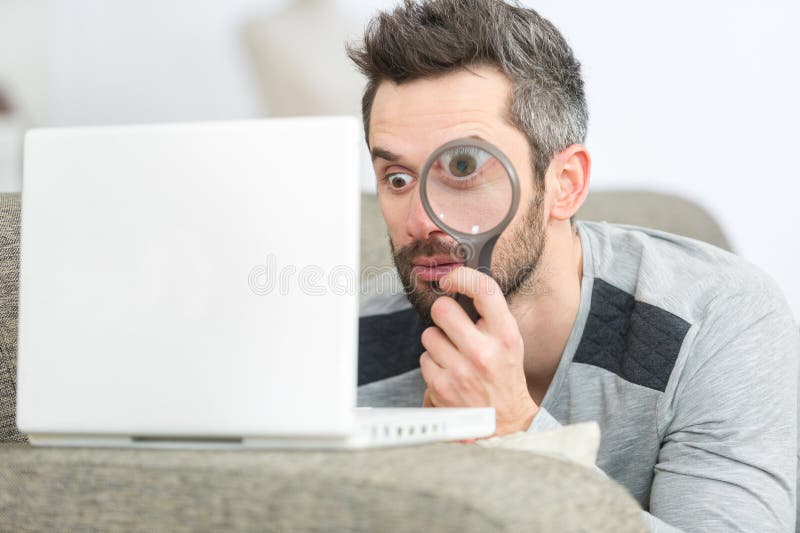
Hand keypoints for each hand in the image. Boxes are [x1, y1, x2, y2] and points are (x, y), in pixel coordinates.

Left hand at [419, 266, 538, 435]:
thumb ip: (488, 314)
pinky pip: (424, 359)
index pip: (484, 291)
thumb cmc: (504, 374)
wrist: (505, 421)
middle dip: (442, 313)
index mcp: (505, 335)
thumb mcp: (509, 341)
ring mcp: (460, 372)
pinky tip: (450, 374)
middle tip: (452, 325)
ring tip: (455, 356)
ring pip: (429, 336)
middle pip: (442, 310)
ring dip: (438, 343)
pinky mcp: (442, 388)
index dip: (461, 277)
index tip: (449, 279)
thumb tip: (454, 282)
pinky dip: (433, 364)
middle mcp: (484, 352)